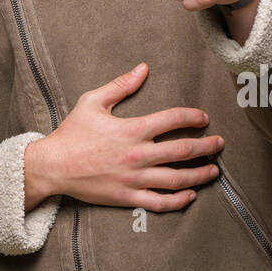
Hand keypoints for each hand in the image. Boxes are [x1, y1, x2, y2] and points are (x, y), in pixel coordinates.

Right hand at [23, 63, 222, 211]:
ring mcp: (134, 179)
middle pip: (184, 150)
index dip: (194, 117)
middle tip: (220, 143)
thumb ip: (121, 85)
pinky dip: (179, 201)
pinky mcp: (127, 197)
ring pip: (177, 179)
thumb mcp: (92, 102)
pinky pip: (160, 203)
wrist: (52, 166)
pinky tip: (191, 195)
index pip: (173, 119)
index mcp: (132, 129)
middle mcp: (138, 155)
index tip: (204, 118)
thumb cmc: (71, 133)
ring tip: (214, 171)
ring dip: (200, 174)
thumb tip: (143, 68)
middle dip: (207, 147)